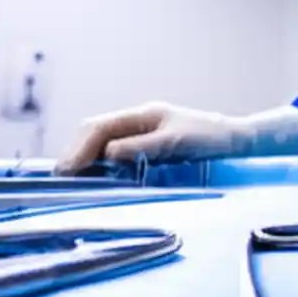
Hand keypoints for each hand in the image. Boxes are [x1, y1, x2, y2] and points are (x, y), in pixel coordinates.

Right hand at [54, 102, 297, 174]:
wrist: (237, 142)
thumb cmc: (211, 140)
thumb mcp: (177, 144)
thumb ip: (142, 148)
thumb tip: (107, 153)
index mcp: (143, 115)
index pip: (99, 127)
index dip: (79, 148)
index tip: (66, 170)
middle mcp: (137, 122)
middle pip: (93, 133)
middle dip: (74, 153)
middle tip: (59, 179)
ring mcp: (140, 134)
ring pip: (100, 143)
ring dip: (83, 160)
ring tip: (69, 181)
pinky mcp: (146, 149)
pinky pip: (112, 154)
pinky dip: (98, 165)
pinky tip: (92, 179)